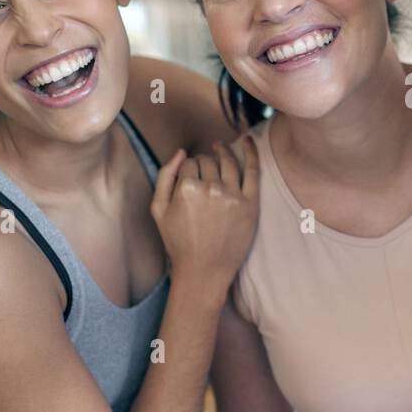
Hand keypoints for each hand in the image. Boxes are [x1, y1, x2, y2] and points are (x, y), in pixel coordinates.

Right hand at [150, 138, 259, 299]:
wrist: (204, 270)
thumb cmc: (178, 242)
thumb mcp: (159, 210)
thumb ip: (165, 176)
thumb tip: (180, 152)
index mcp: (186, 189)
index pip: (189, 163)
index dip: (188, 169)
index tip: (189, 178)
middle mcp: (211, 189)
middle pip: (208, 162)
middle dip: (204, 164)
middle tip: (202, 174)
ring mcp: (233, 196)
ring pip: (228, 162)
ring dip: (223, 152)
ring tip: (220, 148)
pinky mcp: (250, 204)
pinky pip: (253, 170)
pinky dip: (251, 151)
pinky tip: (248, 140)